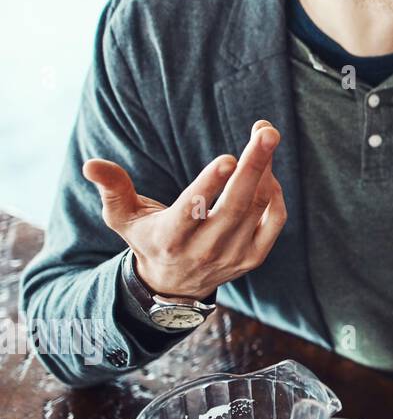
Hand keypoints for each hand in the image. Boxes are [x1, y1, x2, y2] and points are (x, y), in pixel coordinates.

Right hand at [83, 120, 286, 299]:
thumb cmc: (148, 238)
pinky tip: (268, 173)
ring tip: (264, 138)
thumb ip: (112, 188)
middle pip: (236, 205)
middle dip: (254, 166)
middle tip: (266, 132)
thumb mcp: (123, 217)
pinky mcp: (253, 258)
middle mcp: (204, 250)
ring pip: (258, 208)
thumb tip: (91, 163)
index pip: (193, 211)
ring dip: (265, 171)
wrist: (174, 285)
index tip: (227, 157)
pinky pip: (274, 222)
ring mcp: (232, 256)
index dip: (210, 185)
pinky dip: (275, 194)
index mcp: (170, 238)